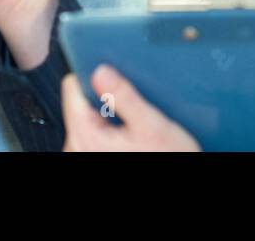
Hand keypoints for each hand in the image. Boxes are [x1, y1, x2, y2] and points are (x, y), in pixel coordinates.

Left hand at [62, 65, 201, 151]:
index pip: (72, 88)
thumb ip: (124, 96)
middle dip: (104, 98)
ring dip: (108, 114)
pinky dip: (110, 128)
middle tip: (131, 106)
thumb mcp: (152, 125)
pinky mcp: (93, 154)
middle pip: (80, 102)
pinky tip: (130, 134)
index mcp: (86, 136)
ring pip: (88, 117)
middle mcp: (78, 146)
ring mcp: (84, 152)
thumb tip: (100, 71)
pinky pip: (94, 133)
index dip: (92, 74)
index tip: (111, 73)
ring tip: (133, 121)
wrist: (181, 183)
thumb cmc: (168, 158)